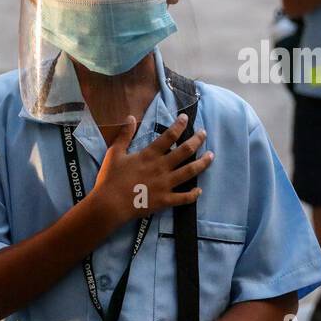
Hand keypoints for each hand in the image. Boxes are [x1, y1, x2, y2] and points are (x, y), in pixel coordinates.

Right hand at [89, 113, 211, 225]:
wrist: (109, 204)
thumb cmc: (110, 178)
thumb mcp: (114, 152)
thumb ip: (124, 135)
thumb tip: (130, 117)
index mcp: (149, 155)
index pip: (169, 136)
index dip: (179, 125)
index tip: (186, 118)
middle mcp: (161, 167)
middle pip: (185, 151)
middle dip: (197, 140)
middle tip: (204, 133)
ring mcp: (165, 184)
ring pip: (190, 171)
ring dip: (202, 163)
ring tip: (211, 156)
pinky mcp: (165, 200)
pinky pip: (184, 198)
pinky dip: (193, 194)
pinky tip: (199, 190)